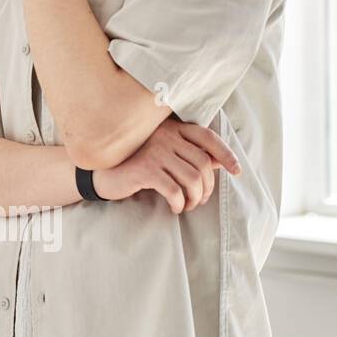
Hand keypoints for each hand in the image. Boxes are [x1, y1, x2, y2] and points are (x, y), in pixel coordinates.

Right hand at [90, 116, 241, 213]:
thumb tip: (218, 162)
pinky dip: (179, 203)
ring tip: (187, 205)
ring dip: (195, 198)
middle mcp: (164, 136)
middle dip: (208, 187)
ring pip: (192, 179)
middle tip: (200, 200)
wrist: (100, 172)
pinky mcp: (144, 170)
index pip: (207, 137)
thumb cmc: (134, 163)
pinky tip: (175, 207)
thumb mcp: (162, 154)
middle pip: (203, 163)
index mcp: (171, 128)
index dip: (226, 154)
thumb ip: (188, 154)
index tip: (236, 171)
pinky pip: (174, 191)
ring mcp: (154, 151)